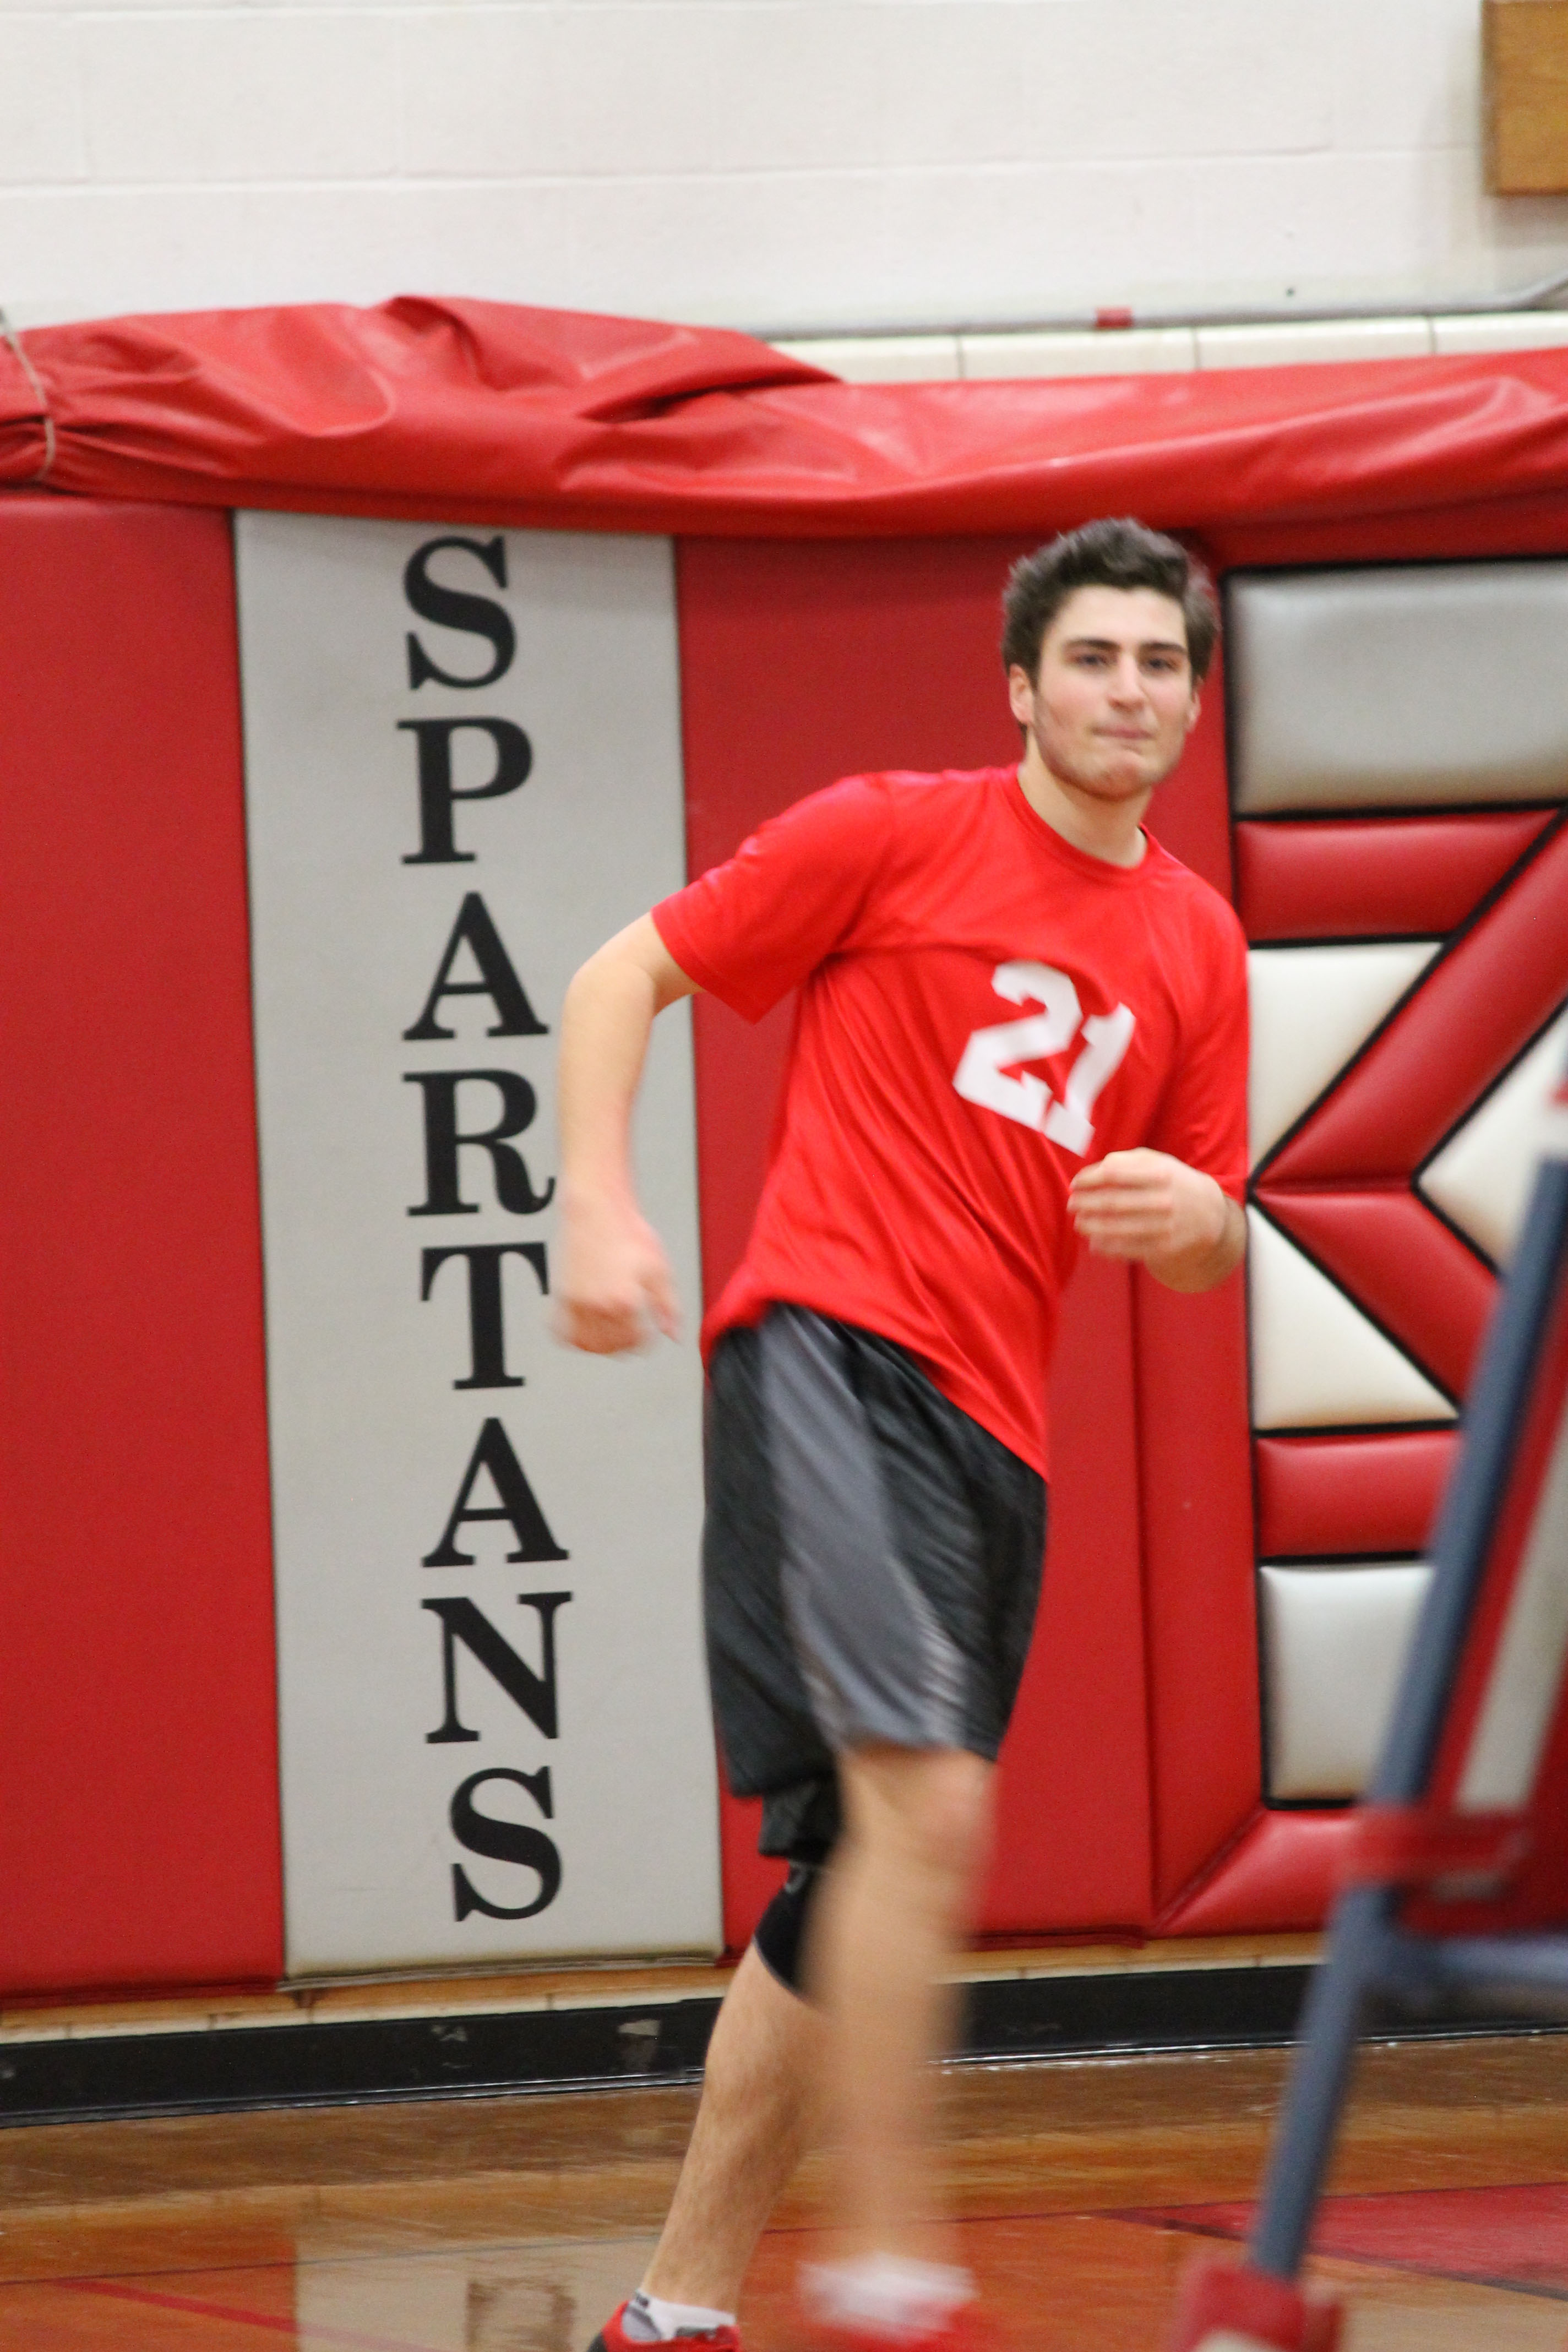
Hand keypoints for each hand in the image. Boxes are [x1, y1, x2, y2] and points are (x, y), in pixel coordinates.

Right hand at [555, 1190, 680, 1353]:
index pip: (636, 1342)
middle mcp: (599, 1305)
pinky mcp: (562, 1294)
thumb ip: (668, 1306)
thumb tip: (674, 1336)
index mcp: (626, 1301)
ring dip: (599, 1348)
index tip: (647, 1335)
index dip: (645, 1342)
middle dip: (624, 1346)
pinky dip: (571, 1338)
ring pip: (585, 1345)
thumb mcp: (660, 1269)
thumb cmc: (630, 1234)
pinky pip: (560, 1331)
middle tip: (630, 1336)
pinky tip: (584, 1333)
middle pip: (611, 1347)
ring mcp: (577, 1301)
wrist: (597, 1209)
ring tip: (610, 1339)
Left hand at [1067, 1148, 1233, 1280]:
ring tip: (1079, 1224)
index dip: (1089, 1180)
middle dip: (1086, 1204)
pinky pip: (1128, 1249)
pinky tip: (1094, 1243)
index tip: (1074, 1184)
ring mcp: (1164, 1226)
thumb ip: (1126, 1161)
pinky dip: (1107, 1248)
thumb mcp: (1157, 1162)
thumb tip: (1094, 1171)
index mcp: (1160, 1173)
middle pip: (1113, 1202)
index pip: (1114, 1174)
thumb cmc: (1173, 1183)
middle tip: (1071, 1205)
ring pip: (1118, 1228)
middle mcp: (1163, 1200)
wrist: (1209, 1215)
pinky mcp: (1164, 1248)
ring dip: (1092, 1227)